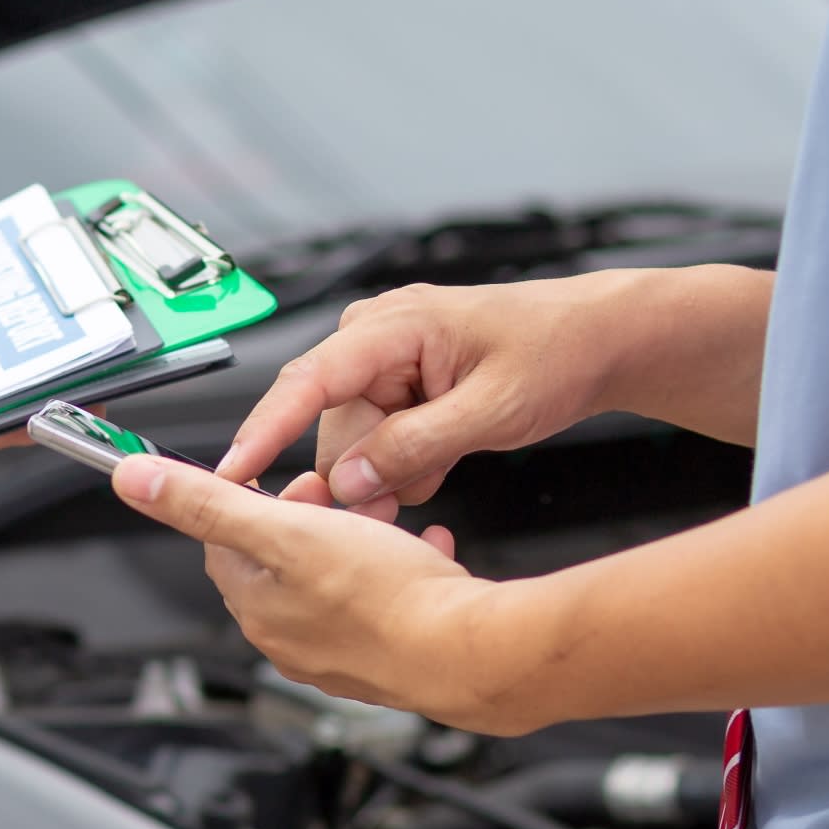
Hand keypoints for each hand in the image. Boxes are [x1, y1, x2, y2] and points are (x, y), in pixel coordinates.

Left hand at [111, 456, 532, 728]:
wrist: (468, 653)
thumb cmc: (387, 598)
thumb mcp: (286, 528)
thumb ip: (206, 503)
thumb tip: (133, 480)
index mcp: (257, 606)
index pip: (224, 542)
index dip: (252, 500)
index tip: (285, 481)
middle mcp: (291, 638)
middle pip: (281, 560)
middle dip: (308, 517)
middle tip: (338, 495)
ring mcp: (340, 653)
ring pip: (335, 578)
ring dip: (356, 539)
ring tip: (383, 517)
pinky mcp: (387, 658)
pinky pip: (383, 601)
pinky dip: (399, 569)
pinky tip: (424, 550)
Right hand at [219, 277, 636, 518]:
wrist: (595, 341)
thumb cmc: (556, 351)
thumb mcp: (492, 410)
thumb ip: (416, 446)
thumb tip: (351, 481)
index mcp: (394, 326)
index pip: (307, 381)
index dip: (265, 430)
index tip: (233, 473)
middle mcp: (376, 337)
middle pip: (330, 429)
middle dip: (363, 474)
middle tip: (406, 502)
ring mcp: (384, 363)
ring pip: (352, 444)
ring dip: (389, 473)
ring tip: (441, 469)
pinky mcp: (396, 387)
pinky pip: (376, 441)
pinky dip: (403, 463)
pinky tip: (440, 458)